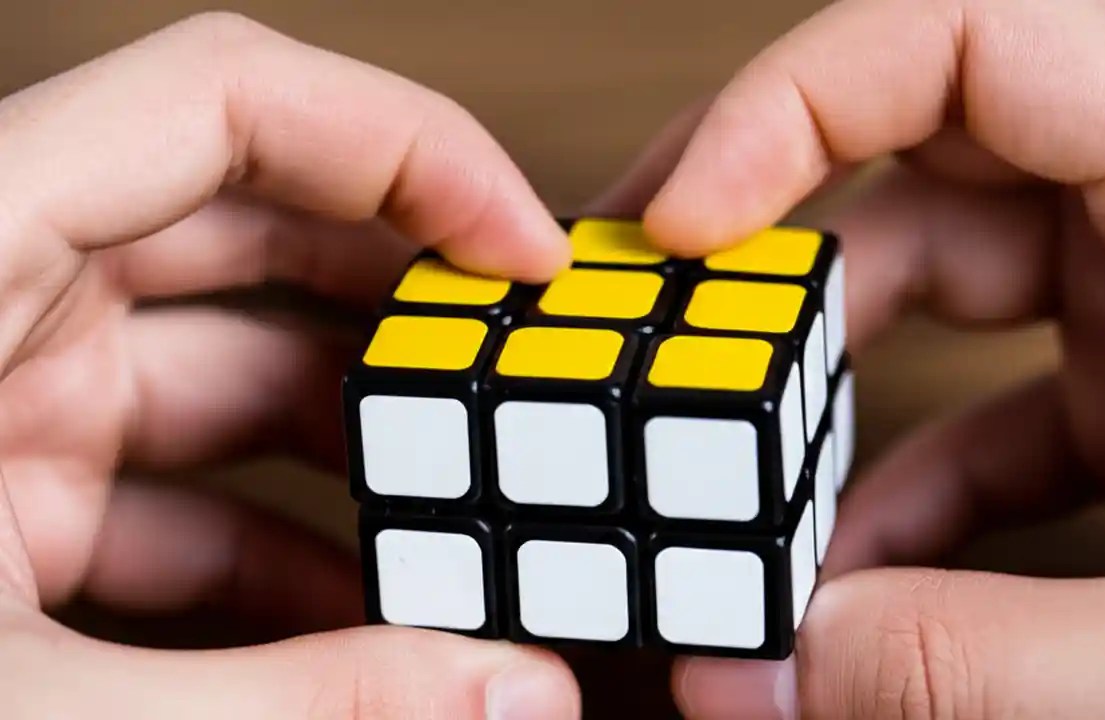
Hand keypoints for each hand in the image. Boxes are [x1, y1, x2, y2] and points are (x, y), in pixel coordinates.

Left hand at [0, 13, 580, 718]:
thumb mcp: (31, 712)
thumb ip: (299, 699)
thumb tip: (510, 691)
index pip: (225, 103)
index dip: (406, 148)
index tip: (522, 254)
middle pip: (259, 229)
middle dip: (408, 311)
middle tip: (521, 388)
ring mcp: (7, 409)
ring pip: (239, 374)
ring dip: (362, 449)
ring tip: (470, 523)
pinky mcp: (16, 509)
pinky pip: (193, 492)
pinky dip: (290, 551)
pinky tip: (369, 620)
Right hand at [600, 0, 1104, 716]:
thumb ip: (969, 671)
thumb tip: (758, 673)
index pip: (978, 37)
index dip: (798, 102)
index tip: (686, 222)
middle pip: (933, 154)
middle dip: (773, 238)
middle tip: (658, 322)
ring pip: (951, 288)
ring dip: (830, 384)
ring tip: (736, 476)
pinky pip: (1000, 408)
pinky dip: (907, 477)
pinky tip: (849, 566)